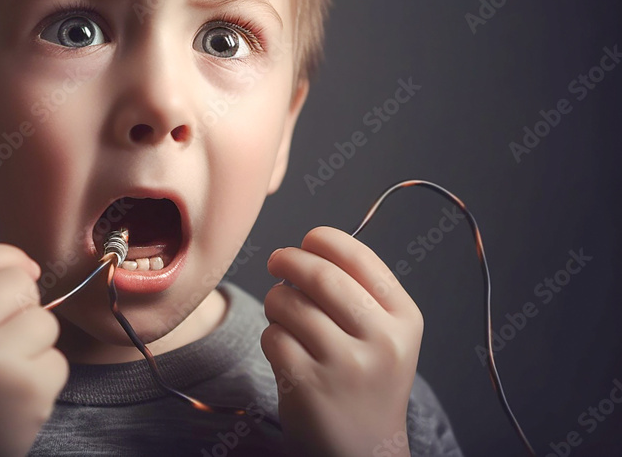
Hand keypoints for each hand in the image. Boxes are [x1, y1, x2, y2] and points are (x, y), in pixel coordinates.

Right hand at [0, 243, 68, 456]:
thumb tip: (24, 267)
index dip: (9, 260)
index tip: (21, 275)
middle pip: (18, 282)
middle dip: (20, 310)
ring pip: (44, 320)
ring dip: (34, 348)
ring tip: (3, 376)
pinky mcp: (23, 385)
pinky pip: (57, 360)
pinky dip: (43, 380)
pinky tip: (14, 399)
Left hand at [261, 227, 422, 456]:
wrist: (364, 448)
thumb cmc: (367, 377)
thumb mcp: (386, 334)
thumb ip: (360, 290)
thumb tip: (311, 245)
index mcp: (404, 319)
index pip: (358, 258)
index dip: (323, 240)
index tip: (306, 241)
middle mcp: (382, 341)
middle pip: (320, 275)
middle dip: (288, 260)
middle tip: (276, 261)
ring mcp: (346, 365)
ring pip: (289, 304)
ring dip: (276, 301)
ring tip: (283, 314)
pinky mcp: (310, 385)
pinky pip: (273, 337)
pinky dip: (271, 337)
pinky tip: (285, 350)